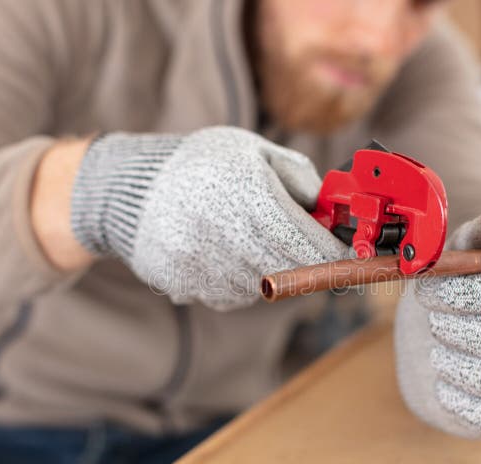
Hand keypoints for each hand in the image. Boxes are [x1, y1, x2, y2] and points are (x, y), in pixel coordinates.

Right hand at [70, 126, 348, 309]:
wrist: (130, 188)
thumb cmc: (201, 163)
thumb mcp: (255, 151)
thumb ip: (299, 178)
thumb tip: (332, 212)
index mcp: (250, 196)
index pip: (311, 245)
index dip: (336, 254)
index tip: (350, 255)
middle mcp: (227, 234)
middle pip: (292, 271)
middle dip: (306, 262)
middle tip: (308, 249)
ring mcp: (203, 265)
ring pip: (262, 286)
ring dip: (270, 269)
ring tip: (248, 238)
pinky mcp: (185, 285)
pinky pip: (230, 294)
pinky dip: (238, 279)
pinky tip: (222, 252)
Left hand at [393, 213, 480, 444]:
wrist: (447, 338)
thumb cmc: (455, 292)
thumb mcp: (459, 257)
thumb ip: (476, 238)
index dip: (463, 292)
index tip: (426, 290)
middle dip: (451, 329)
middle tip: (433, 321)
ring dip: (450, 364)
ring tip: (439, 350)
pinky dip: (457, 401)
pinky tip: (445, 382)